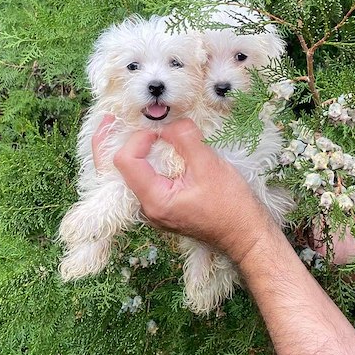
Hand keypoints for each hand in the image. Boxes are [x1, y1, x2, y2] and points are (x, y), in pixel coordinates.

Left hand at [96, 118, 274, 263]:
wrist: (246, 234)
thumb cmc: (231, 205)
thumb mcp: (209, 165)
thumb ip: (185, 139)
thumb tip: (168, 123)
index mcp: (154, 200)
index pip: (125, 161)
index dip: (137, 138)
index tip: (160, 130)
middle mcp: (147, 207)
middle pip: (115, 171)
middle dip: (109, 143)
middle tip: (108, 119)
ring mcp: (154, 208)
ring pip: (126, 176)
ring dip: (127, 151)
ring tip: (128, 129)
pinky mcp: (163, 205)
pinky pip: (142, 180)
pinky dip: (141, 161)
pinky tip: (149, 147)